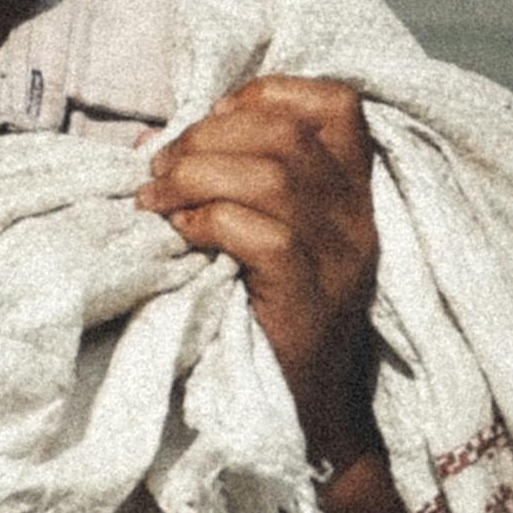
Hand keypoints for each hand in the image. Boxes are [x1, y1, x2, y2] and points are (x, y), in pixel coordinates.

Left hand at [143, 76, 379, 471]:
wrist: (307, 419)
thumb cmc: (270, 317)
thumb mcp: (268, 238)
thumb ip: (233, 181)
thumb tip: (153, 141)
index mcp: (355, 193)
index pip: (337, 103)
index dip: (266, 94)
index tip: (210, 119)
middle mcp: (358, 219)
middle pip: (289, 134)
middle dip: (209, 136)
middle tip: (159, 168)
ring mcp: (341, 260)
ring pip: (273, 178)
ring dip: (197, 176)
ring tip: (156, 200)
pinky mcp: (311, 301)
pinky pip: (263, 235)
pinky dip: (210, 221)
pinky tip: (181, 235)